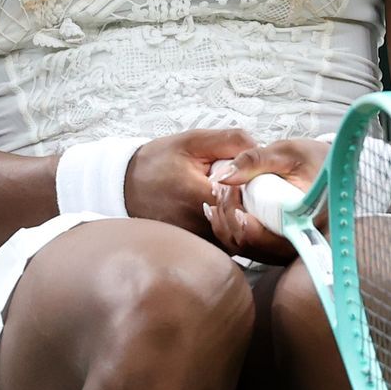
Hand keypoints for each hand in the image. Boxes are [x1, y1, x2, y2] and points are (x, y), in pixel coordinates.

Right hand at [124, 127, 258, 238]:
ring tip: (241, 197)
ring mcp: (199, 241)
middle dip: (257, 203)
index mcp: (200, 196)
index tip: (258, 174)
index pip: (249, 198)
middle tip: (253, 186)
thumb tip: (263, 147)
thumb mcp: (193, 141)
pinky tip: (232, 210)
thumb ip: (231, 141)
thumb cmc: (159, 161)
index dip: (260, 186)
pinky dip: (236, 228)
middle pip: (248, 220)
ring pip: (241, 235)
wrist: (126, 186)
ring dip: (248, 217)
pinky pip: (229, 242)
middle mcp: (200, 226)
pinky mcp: (198, 248)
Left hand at [205, 138, 330, 262]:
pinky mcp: (276, 246)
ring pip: (246, 248)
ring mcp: (286, 247)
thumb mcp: (286, 152)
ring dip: (226, 223)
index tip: (233, 202)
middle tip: (222, 189)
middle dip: (230, 218)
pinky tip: (222, 207)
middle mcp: (299, 241)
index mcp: (308, 221)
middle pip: (253, 246)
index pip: (272, 238)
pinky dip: (230, 228)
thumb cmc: (313, 160)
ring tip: (222, 195)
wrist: (328, 169)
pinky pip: (246, 246)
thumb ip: (254, 161)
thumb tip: (222, 176)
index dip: (247, 226)